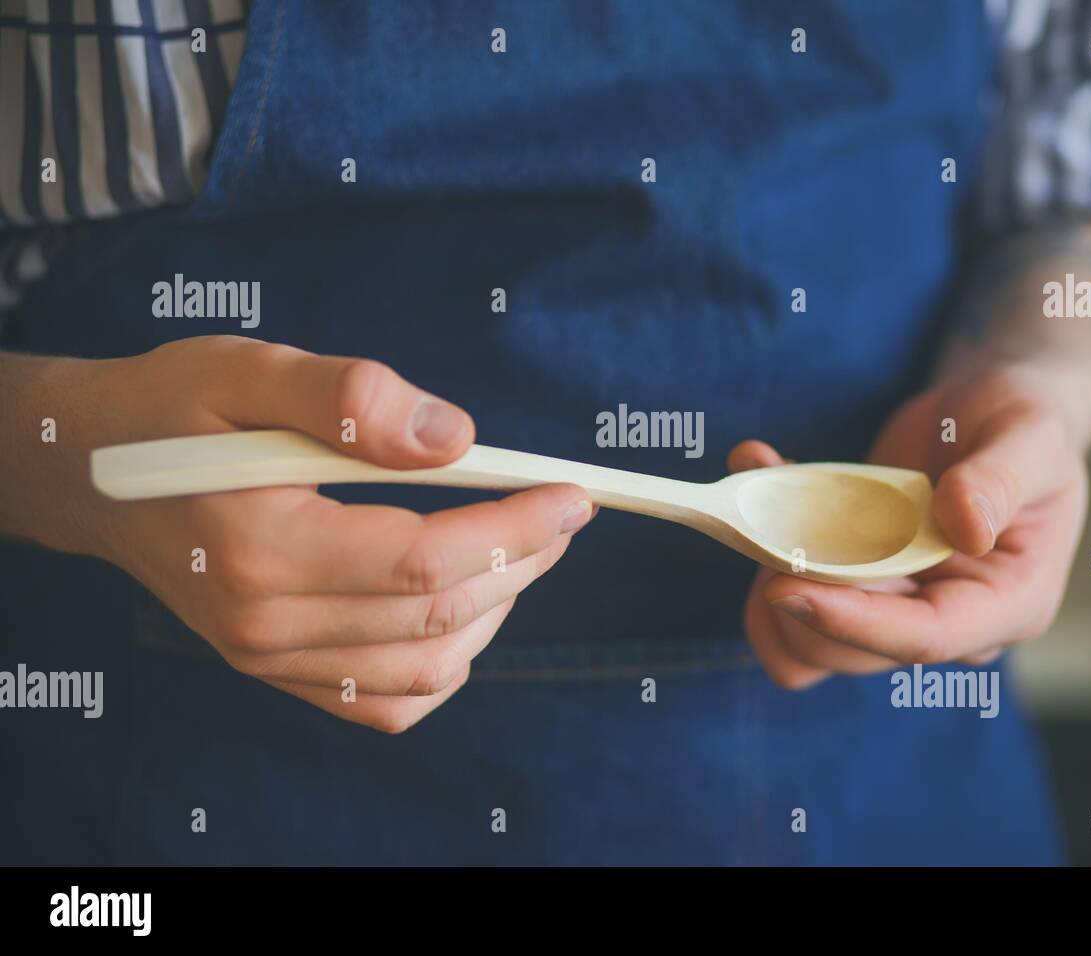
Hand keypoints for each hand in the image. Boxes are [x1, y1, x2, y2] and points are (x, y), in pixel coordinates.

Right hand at [13, 336, 592, 731]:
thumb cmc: (170, 410)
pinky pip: (387, 703)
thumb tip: (454, 437)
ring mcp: (268, 659)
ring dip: (495, 611)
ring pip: (425, 667)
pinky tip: (463, 608)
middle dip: (522, 561)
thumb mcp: (245, 370)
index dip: (512, 529)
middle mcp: (263, 623)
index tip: (572, 495)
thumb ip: (348, 397)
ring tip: (523, 549)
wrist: (93, 474)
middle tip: (564, 512)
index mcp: (258, 546)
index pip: (421, 559)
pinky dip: (445, 663)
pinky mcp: (276, 673)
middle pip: (435, 613)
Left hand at [730, 360, 1087, 688]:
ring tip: (755, 508)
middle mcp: (954, 621)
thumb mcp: (1029, 435)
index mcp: (1010, 601)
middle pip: (855, 651)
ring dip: (768, 589)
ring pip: (813, 642)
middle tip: (761, 527)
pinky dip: (763, 558)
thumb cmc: (1025, 422)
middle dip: (798, 602)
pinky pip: (798, 602)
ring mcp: (901, 609)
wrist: (990, 411)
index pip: (924, 639)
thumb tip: (966, 528)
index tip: (783, 586)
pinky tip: (763, 480)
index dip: (851, 621)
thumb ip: (1000, 481)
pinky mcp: (862, 587)